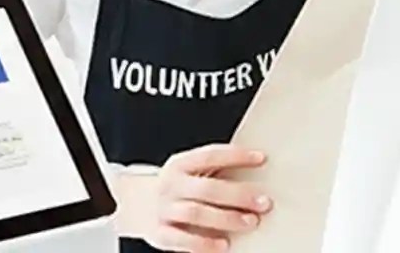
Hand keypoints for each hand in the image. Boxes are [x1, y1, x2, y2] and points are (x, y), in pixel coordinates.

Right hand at [145, 144, 271, 251]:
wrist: (136, 204)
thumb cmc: (176, 187)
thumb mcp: (189, 171)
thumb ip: (215, 170)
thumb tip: (256, 170)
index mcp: (180, 164)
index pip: (210, 155)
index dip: (236, 155)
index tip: (261, 158)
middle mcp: (171, 185)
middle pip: (207, 188)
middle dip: (238, 195)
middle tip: (264, 202)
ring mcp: (164, 210)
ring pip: (196, 213)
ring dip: (226, 218)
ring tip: (250, 222)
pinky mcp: (160, 233)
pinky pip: (182, 240)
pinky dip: (204, 243)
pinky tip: (224, 245)